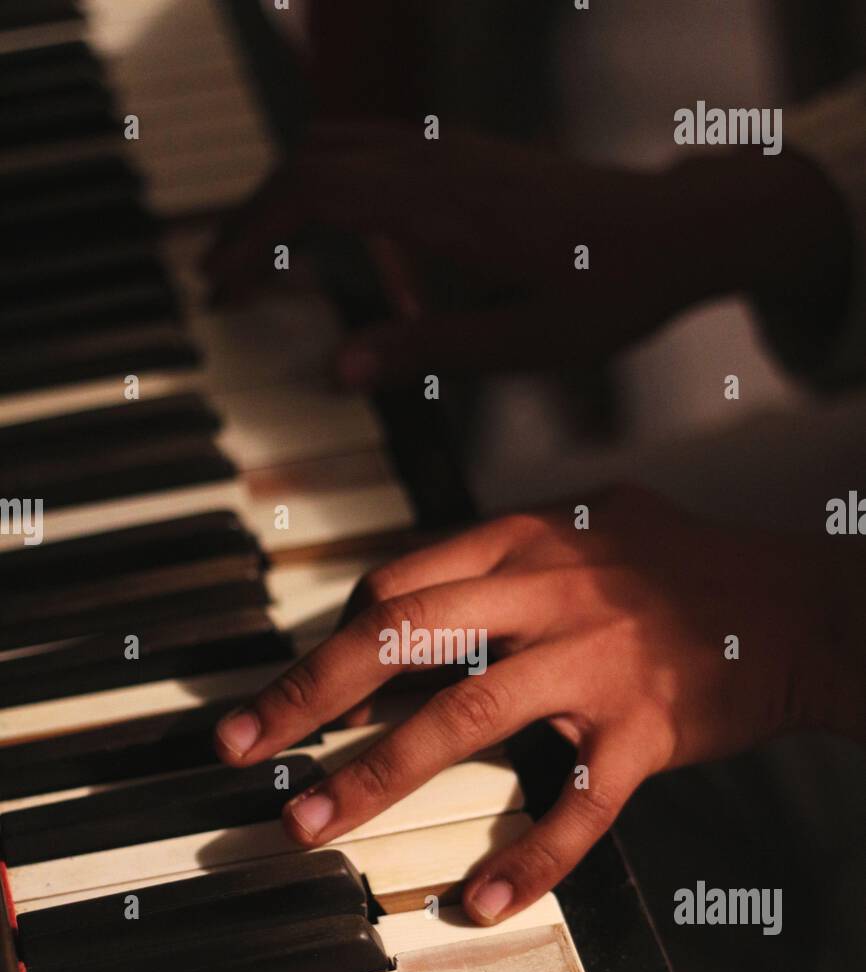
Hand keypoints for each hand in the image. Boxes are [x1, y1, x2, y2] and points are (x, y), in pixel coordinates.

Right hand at [204, 124, 708, 384]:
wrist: (679, 231)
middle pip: (310, 159)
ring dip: (286, 195)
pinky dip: (327, 184)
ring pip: (337, 144)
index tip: (221, 286)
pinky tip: (328, 237)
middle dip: (253, 217)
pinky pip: (372, 149)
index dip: (256, 236)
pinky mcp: (466, 155)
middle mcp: (440, 160)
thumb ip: (429, 350)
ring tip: (258, 259)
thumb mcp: (526, 342)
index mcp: (444, 203)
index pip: (315, 193)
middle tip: (220, 280)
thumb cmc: (613, 289)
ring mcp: (452, 149)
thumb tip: (338, 368)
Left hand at [214, 485, 861, 922]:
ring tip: (308, 826)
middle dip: (306, 695)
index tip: (295, 691)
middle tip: (240, 748)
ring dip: (373, 776)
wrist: (800, 606)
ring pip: (463, 718)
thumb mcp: (590, 526)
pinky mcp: (644, 732)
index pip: (398, 583)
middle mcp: (550, 591)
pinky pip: (577, 807)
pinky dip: (529, 859)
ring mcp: (596, 663)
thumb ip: (506, 551)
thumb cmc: (688, 569)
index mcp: (528, 538)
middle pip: (400, 637)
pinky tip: (481, 902)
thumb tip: (414, 589)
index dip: (331, 640)